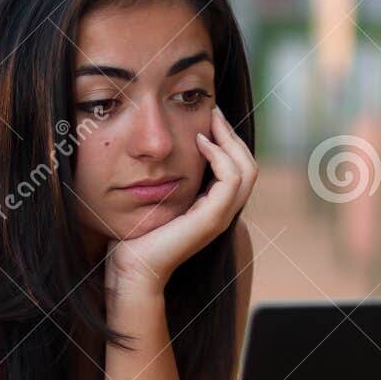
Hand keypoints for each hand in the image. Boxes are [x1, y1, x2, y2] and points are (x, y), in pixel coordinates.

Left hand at [106, 105, 256, 298]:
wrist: (131, 267)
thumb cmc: (136, 234)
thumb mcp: (157, 197)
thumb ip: (168, 177)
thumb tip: (161, 149)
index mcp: (213, 208)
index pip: (238, 169)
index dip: (229, 141)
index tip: (210, 118)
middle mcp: (222, 213)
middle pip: (249, 167)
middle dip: (234, 136)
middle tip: (215, 112)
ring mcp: (220, 218)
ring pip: (247, 171)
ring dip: (230, 141)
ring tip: (211, 122)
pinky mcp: (211, 220)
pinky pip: (230, 180)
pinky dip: (220, 157)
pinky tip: (200, 142)